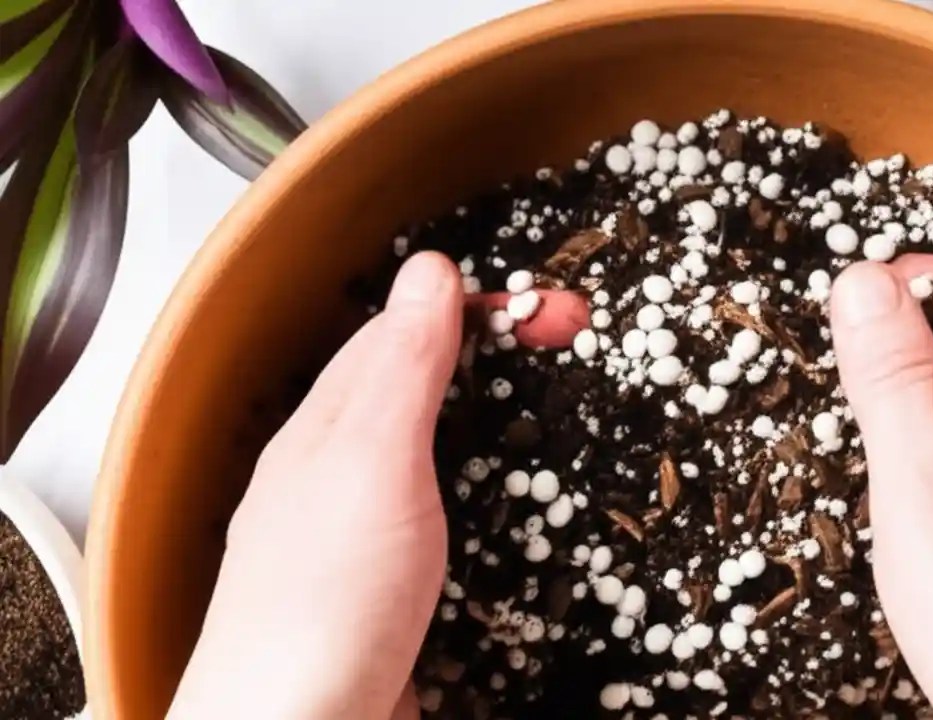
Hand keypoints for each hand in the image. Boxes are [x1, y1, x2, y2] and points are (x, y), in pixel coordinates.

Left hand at [170, 252, 583, 718]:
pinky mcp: (394, 589)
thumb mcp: (371, 460)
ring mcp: (366, 533)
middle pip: (422, 385)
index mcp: (330, 427)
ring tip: (549, 399)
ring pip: (433, 450)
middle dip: (496, 352)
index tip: (558, 312)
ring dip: (491, 415)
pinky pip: (443, 515)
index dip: (486, 308)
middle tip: (568, 338)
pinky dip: (483, 490)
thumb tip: (429, 271)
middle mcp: (340, 472)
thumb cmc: (323, 603)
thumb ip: (403, 369)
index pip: (409, 332)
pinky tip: (506, 502)